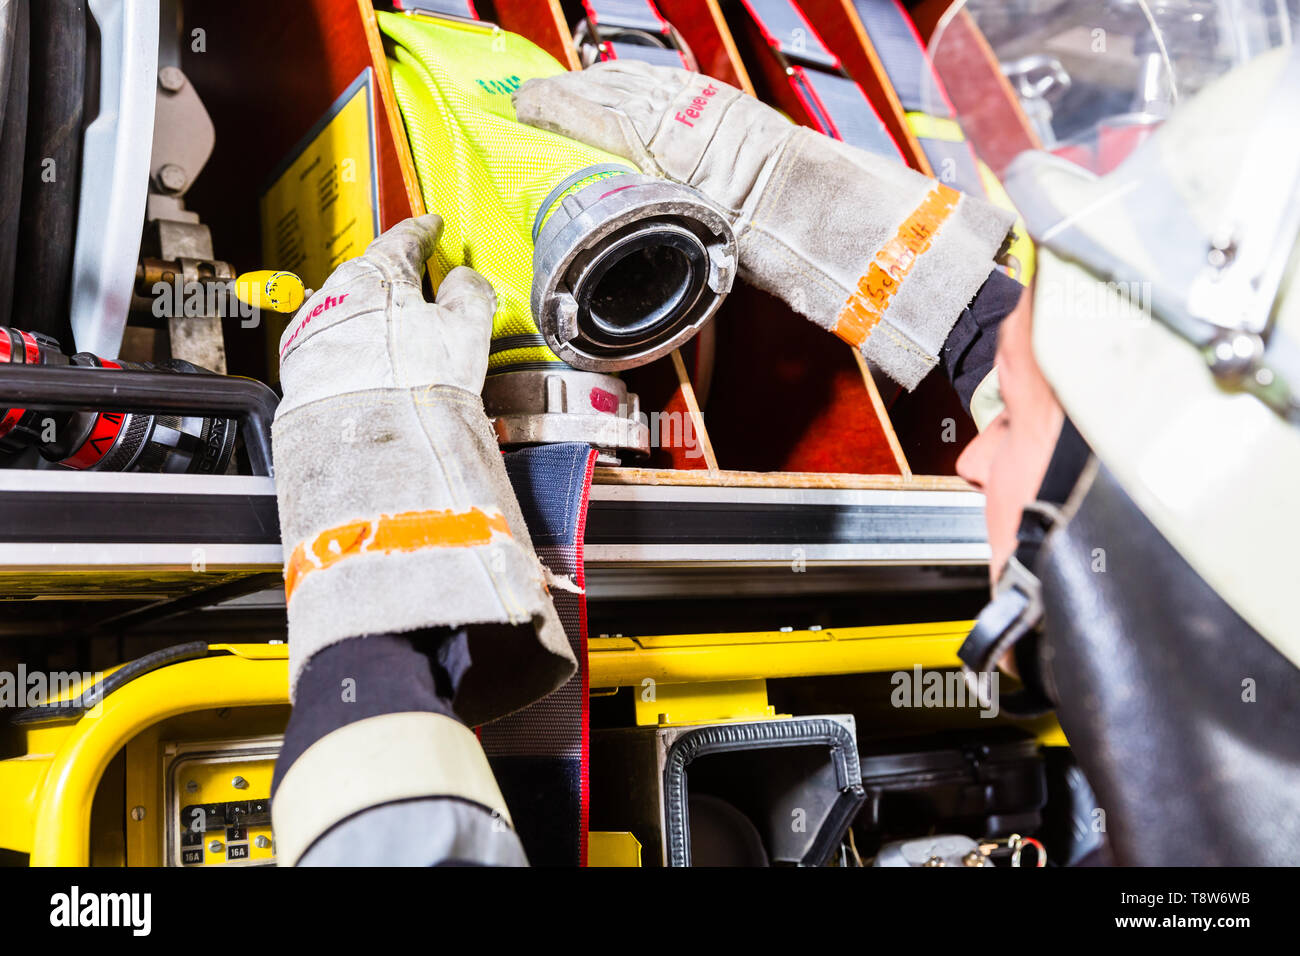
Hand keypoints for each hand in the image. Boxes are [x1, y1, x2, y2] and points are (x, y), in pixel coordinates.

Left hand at [277, 214, 496, 417]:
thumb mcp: (467, 332)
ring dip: (372, 316)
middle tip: (419, 284)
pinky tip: (372, 366)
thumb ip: (469, 293)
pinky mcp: (300, 362)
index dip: (423, 230)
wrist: (371, 441)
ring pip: (348, 308)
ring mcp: (313, 326)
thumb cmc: (418, 386)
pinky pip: (332, 341)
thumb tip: (463, 279)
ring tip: (398, 339)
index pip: (403, 239)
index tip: (431, 225)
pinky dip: (352, 346)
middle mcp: (338, 291)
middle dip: (394, 277)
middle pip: (371, 274)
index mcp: (378, 273)